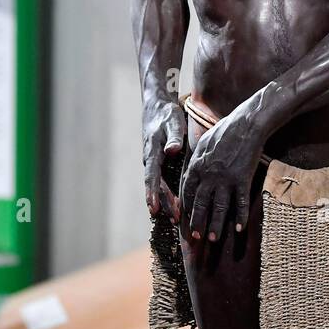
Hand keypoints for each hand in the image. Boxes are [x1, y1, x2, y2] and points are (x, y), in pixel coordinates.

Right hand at [142, 102, 184, 223]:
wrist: (157, 108)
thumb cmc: (167, 115)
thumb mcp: (173, 122)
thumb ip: (174, 136)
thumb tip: (172, 151)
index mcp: (152, 153)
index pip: (152, 177)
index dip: (153, 194)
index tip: (155, 208)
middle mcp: (151, 161)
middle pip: (156, 187)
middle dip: (164, 203)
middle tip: (175, 219)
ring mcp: (154, 164)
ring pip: (159, 187)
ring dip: (166, 203)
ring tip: (176, 219)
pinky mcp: (159, 165)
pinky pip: (162, 183)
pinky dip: (168, 196)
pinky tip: (177, 206)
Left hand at [179, 104, 264, 242]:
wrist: (248, 124)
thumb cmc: (225, 130)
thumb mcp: (203, 141)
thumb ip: (195, 158)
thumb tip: (190, 169)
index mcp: (197, 165)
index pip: (188, 191)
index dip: (187, 206)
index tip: (186, 217)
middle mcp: (209, 175)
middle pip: (201, 203)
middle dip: (197, 221)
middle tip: (195, 236)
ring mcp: (226, 179)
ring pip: (219, 207)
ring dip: (216, 224)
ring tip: (213, 238)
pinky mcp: (242, 179)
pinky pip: (240, 202)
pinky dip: (240, 217)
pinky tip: (239, 229)